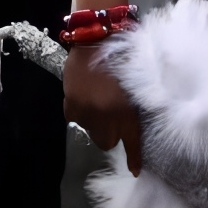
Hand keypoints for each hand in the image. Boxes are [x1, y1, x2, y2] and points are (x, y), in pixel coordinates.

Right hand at [63, 42, 144, 175]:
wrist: (96, 37)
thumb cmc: (124, 58)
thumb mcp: (137, 85)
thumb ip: (134, 109)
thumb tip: (132, 130)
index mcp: (127, 112)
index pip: (131, 144)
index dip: (134, 159)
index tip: (135, 170)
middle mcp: (105, 117)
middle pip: (107, 143)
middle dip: (111, 133)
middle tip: (113, 115)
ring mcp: (85, 112)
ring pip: (90, 131)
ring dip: (95, 121)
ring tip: (98, 100)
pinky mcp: (70, 103)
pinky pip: (75, 119)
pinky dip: (80, 112)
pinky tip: (84, 97)